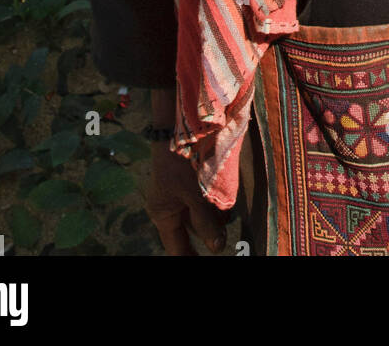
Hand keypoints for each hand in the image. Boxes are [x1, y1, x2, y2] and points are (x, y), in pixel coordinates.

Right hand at [146, 140, 230, 254]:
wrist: (178, 125)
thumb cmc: (180, 161)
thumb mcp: (193, 194)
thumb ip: (206, 221)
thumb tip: (218, 248)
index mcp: (164, 214)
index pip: (177, 248)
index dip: (190, 258)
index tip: (205, 262)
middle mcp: (171, 206)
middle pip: (193, 230)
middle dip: (210, 229)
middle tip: (223, 230)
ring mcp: (181, 193)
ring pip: (202, 213)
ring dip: (215, 212)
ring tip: (223, 205)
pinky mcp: (191, 180)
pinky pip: (206, 198)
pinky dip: (215, 199)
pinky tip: (223, 193)